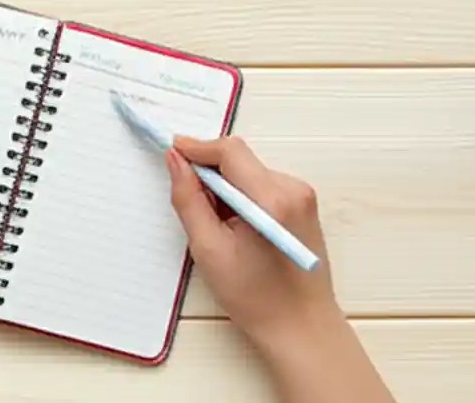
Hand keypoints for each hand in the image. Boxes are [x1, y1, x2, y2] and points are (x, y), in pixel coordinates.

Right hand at [167, 137, 394, 402]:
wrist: (301, 327)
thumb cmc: (257, 298)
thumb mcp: (209, 249)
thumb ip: (189, 199)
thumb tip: (175, 161)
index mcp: (271, 200)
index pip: (230, 151)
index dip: (196, 147)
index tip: (171, 150)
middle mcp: (293, 190)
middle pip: (240, 159)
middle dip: (210, 172)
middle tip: (192, 203)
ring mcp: (303, 196)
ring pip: (250, 172)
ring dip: (227, 188)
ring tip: (219, 229)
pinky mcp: (304, 205)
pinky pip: (264, 185)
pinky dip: (243, 197)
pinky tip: (238, 231)